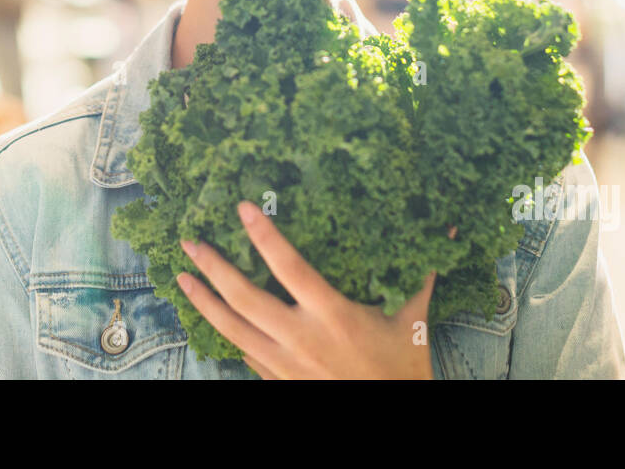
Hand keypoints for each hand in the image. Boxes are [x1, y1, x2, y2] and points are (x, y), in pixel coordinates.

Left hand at [175, 201, 445, 378]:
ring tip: (181, 277)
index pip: (289, 267)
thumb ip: (420, 274)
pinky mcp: (277, 381)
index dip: (264, 236)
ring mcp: (284, 364)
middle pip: (244, 297)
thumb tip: (444, 229)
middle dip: (213, 267)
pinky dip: (220, 331)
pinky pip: (241, 352)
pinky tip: (207, 316)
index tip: (243, 208)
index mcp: (333, 316)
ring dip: (202, 300)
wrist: (390, 416)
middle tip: (190, 242)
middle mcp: (301, 339)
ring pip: (231, 328)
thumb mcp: (414, 319)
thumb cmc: (403, 369)